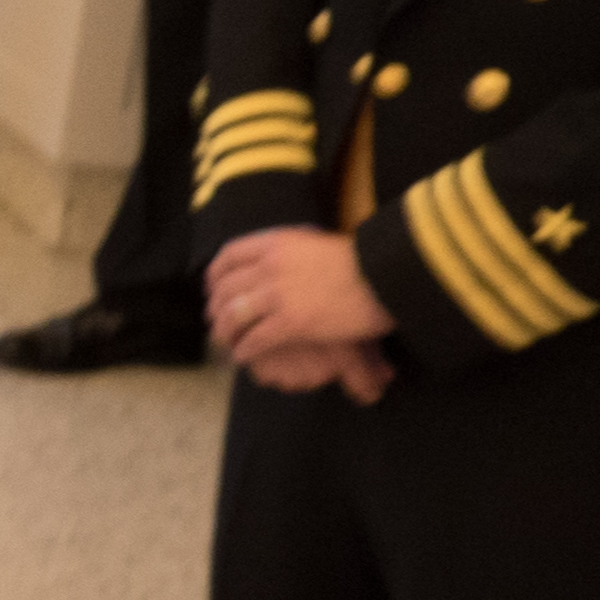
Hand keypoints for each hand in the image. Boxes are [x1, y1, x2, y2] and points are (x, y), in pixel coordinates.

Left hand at [206, 227, 394, 396]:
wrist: (385, 276)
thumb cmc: (362, 261)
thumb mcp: (317, 244)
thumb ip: (291, 254)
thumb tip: (278, 265)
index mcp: (276, 243)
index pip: (230, 255)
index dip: (215, 274)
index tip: (213, 287)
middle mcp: (270, 267)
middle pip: (226, 288)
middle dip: (216, 307)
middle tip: (217, 320)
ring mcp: (278, 295)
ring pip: (234, 316)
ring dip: (225, 331)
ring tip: (227, 341)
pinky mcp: (291, 322)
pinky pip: (255, 339)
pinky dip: (245, 350)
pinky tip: (244, 356)